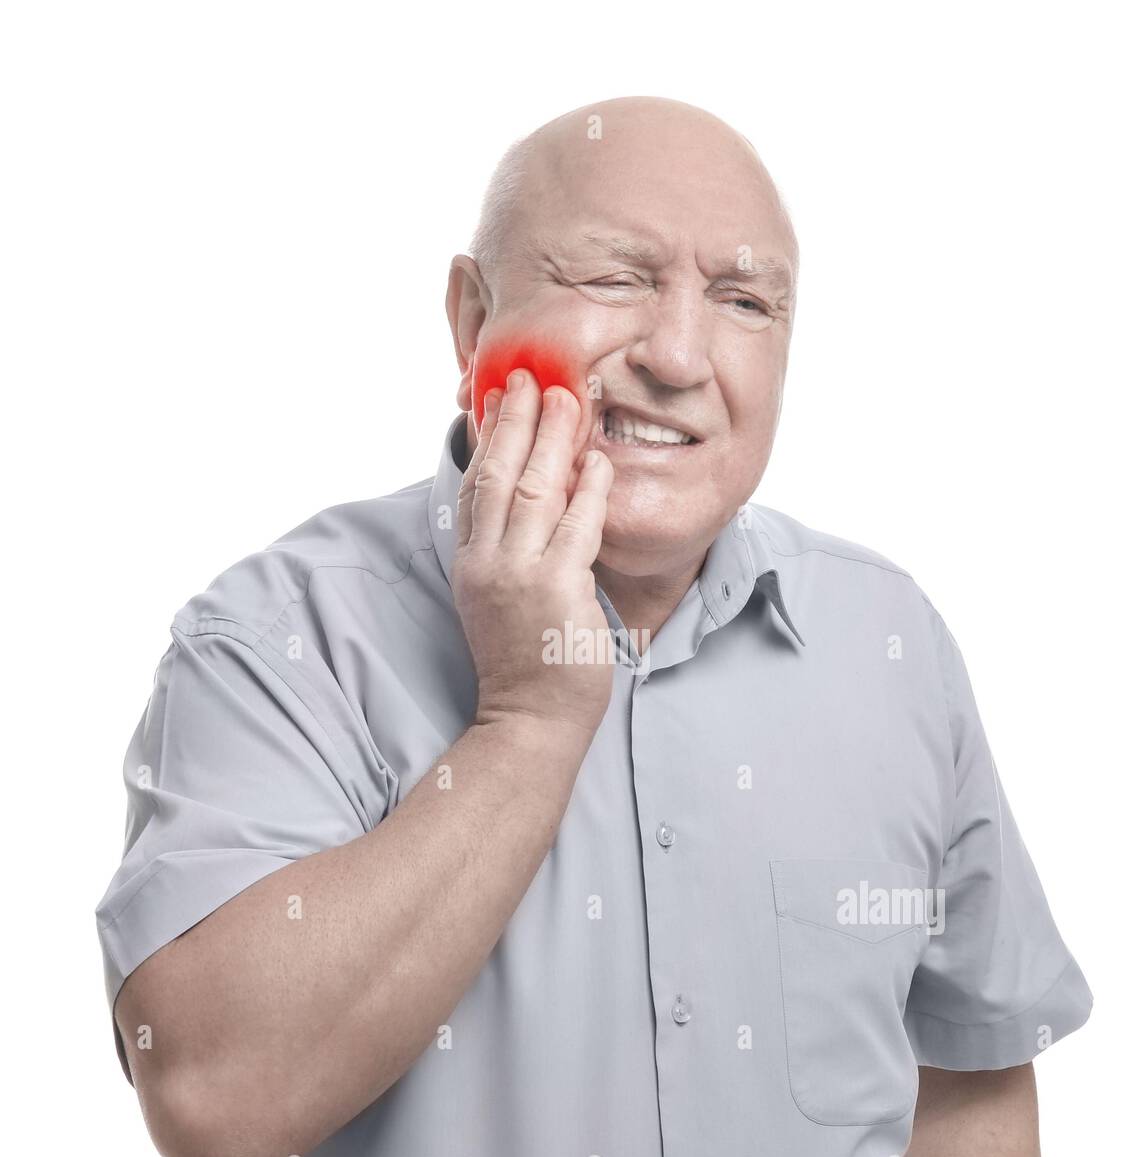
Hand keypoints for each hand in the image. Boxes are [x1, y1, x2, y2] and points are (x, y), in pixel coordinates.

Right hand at [453, 369, 614, 736]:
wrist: (530, 720)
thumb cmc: (526, 665)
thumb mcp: (501, 601)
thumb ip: (509, 553)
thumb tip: (532, 505)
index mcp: (471, 564)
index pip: (473, 486)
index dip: (487, 438)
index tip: (498, 399)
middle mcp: (487, 563)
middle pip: (497, 474)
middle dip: (516, 421)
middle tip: (533, 378)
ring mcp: (519, 574)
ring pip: (532, 488)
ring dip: (552, 439)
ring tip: (569, 400)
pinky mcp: (556, 588)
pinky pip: (576, 524)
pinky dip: (588, 488)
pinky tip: (599, 461)